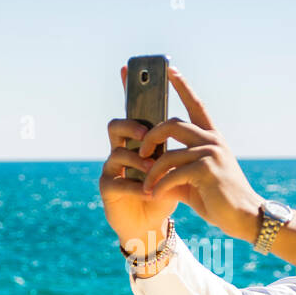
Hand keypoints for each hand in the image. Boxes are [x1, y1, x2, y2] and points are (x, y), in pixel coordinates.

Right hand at [100, 65, 179, 254]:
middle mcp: (119, 151)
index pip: (131, 111)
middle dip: (132, 127)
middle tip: (148, 136)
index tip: (127, 68)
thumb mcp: (174, 168)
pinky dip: (135, 186)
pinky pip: (119, 181)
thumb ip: (174, 148)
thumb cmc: (164, 193)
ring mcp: (110, 169)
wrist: (152, 226)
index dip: (127, 90)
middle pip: (116, 125)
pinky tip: (147, 192)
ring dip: (139, 161)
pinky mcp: (106, 189)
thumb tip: (188, 124)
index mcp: (137, 142)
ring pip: (118, 152)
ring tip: (152, 170)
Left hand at [137, 66, 262, 243]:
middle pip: (172, 124)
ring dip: (152, 171)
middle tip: (141, 152)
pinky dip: (160, 186)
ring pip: (168, 153)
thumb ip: (176, 168)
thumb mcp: (194, 179)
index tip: (169, 69)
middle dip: (150, 137)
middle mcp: (212, 140)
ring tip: (145, 186)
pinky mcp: (207, 170)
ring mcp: (211, 153)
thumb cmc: (218, 199)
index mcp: (211, 137)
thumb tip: (151, 167)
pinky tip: (154, 195)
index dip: (182, 86)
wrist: (244, 217)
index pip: (195, 104)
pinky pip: (173, 173)